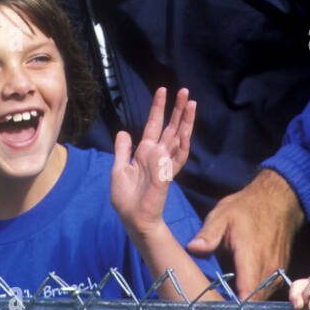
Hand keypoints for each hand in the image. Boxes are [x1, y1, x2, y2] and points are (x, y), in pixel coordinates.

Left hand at [111, 87, 194, 235]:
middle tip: (185, 91)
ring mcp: (164, 163)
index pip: (153, 124)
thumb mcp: (118, 169)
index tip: (162, 90)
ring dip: (185, 121)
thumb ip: (122, 150)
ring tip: (191, 103)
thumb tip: (123, 131)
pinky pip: (178, 157)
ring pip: (178, 137)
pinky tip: (186, 131)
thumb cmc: (125, 198)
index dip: (158, 108)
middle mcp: (157, 154)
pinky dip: (183, 145)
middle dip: (178, 109)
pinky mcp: (167, 174)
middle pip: (171, 127)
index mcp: (145, 151)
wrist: (133, 218)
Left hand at [188, 169, 303, 299]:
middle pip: (253, 302)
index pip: (246, 295)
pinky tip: (237, 291)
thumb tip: (194, 249)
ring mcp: (277, 271)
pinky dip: (253, 295)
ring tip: (223, 302)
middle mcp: (268, 268)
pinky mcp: (279, 273)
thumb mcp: (222, 215)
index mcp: (251, 256)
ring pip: (261, 299)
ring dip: (245, 303)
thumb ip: (208, 234)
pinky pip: (266, 291)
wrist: (278, 200)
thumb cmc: (246, 208)